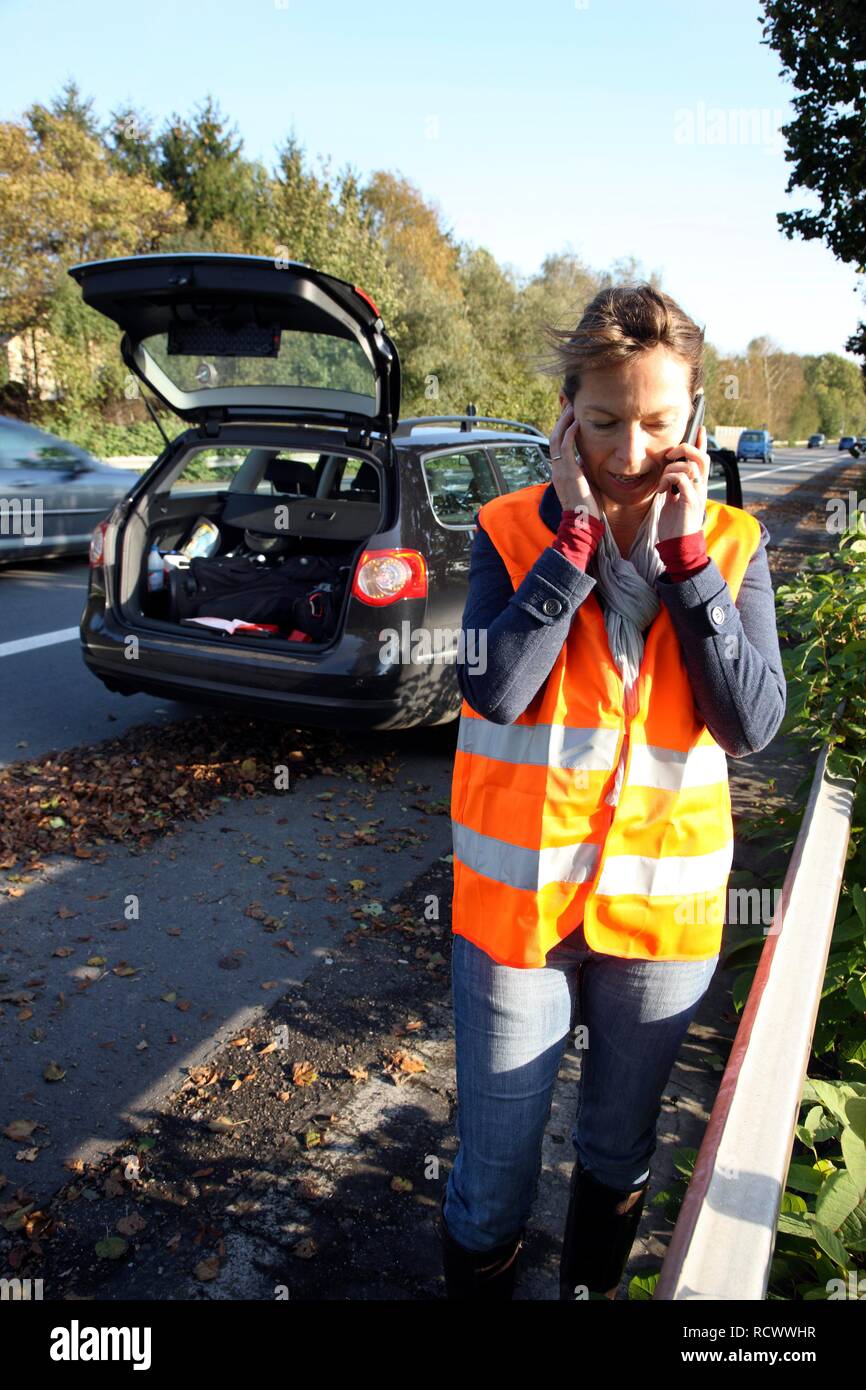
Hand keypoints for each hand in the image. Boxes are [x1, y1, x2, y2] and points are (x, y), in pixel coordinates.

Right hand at [548, 403, 601, 521]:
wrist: (582, 523)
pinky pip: (566, 447)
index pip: (558, 445)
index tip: (570, 416)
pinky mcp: (568, 472)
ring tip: (571, 407)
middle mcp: (557, 469)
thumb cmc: (587, 509)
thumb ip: (583, 471)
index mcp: (560, 472)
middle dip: (561, 420)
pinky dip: (570, 433)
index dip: (562, 429)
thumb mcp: (585, 485)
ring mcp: (561, 470)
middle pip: (554, 437)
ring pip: (557, 439)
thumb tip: (586, 460)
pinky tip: (577, 421)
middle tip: (568, 404)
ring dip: (564, 421)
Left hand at [656, 425, 709, 541]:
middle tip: (670, 454)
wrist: (677, 546)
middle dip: (685, 449)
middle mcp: (701, 487)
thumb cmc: (674, 526)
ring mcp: (697, 494)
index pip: (703, 459)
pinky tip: (662, 490)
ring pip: (689, 466)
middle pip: (701, 457)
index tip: (698, 429)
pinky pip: (682, 479)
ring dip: (671, 469)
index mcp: (697, 486)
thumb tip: (667, 475)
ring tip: (662, 483)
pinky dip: (669, 480)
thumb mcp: (672, 502)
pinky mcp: (690, 502)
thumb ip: (673, 488)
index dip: (701, 443)